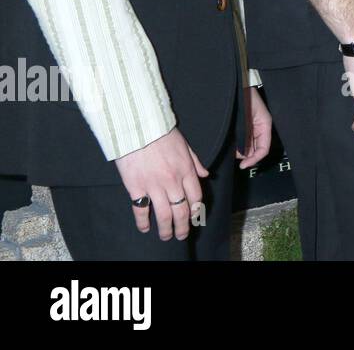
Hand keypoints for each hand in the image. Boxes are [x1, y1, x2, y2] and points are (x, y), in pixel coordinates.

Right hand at [114, 127, 207, 241]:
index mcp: (186, 170)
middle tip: (182, 235)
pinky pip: (140, 210)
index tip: (195, 218)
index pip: (196, 197)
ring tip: (166, 236)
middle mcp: (173, 181)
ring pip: (164, 214)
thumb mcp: (185, 145)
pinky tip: (145, 228)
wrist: (138, 128)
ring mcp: (154, 186)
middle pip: (182, 210)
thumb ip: (195, 162)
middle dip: (183, 226)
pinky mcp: (135, 187)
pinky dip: (143, 222)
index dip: (196, 211)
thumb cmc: (162, 134)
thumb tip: (205, 174)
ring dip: (166, 229)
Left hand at [236, 87, 272, 169]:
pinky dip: (233, 144)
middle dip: (243, 154)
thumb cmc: (247, 96)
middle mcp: (256, 129)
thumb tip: (243, 154)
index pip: (263, 150)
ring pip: (244, 148)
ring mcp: (247, 129)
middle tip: (233, 152)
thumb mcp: (257, 117)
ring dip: (237, 150)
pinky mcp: (238, 128)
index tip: (243, 165)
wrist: (236, 86)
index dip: (254, 159)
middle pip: (252, 151)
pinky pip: (237, 141)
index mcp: (264, 127)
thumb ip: (251, 136)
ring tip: (229, 144)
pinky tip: (227, 141)